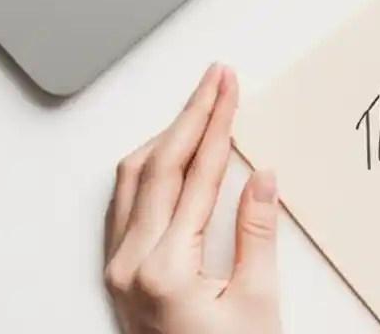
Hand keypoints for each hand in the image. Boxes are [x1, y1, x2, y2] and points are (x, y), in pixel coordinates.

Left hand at [105, 64, 282, 333]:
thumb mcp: (258, 302)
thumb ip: (257, 232)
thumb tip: (262, 177)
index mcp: (165, 268)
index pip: (197, 174)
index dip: (217, 124)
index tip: (230, 88)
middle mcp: (129, 264)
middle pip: (159, 165)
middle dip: (191, 114)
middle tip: (216, 78)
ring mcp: (117, 269)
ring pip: (132, 179)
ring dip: (167, 136)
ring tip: (198, 106)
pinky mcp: (118, 275)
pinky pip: (124, 203)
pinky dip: (149, 168)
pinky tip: (170, 154)